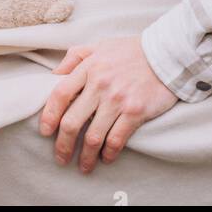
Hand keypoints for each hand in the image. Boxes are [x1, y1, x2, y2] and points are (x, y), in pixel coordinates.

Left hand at [39, 37, 177, 171]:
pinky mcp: (135, 112)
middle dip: (62, 144)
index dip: (49, 115)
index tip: (45, 131)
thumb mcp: (99, 46)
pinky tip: (105, 158)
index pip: (60, 94)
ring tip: (83, 166)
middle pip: (72, 121)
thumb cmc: (130, 51)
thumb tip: (54, 74)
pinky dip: (108, 153)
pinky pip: (116, 140)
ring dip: (85, 156)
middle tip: (60, 157)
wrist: (165, 54)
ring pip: (93, 136)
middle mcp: (100, 85)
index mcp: (89, 68)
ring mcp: (118, 100)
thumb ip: (75, 57)